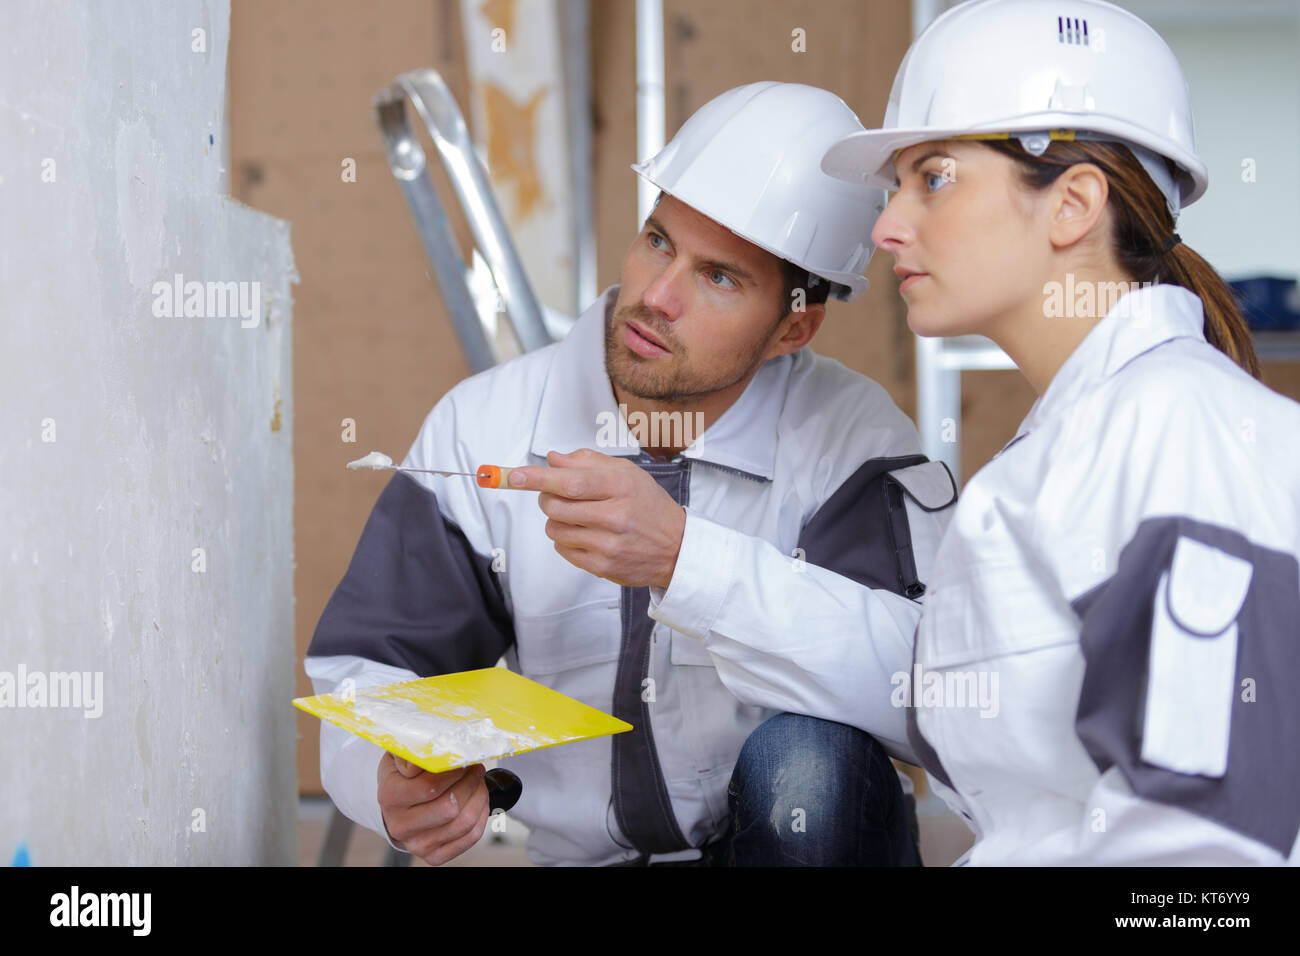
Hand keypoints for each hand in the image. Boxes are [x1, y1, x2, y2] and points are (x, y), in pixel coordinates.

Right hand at [377, 753, 489, 864]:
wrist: (397, 802)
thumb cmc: (403, 774)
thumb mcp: (402, 754)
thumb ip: (414, 751)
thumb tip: (425, 758)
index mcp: (390, 797)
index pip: (430, 786)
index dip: (455, 771)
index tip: (465, 759)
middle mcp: (400, 825)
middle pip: (450, 807)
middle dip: (471, 783)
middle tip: (476, 769)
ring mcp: (417, 844)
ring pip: (464, 822)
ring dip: (479, 797)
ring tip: (478, 783)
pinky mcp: (434, 856)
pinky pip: (470, 837)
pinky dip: (481, 816)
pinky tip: (478, 801)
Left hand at [507, 448, 686, 588]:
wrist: (676, 548)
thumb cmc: (650, 507)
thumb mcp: (627, 473)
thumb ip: (588, 462)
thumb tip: (554, 459)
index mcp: (619, 486)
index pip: (569, 481)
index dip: (537, 478)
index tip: (514, 476)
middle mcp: (614, 516)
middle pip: (555, 506)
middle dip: (547, 498)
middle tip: (558, 495)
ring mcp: (607, 544)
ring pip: (554, 529)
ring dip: (557, 521)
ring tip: (579, 517)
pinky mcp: (602, 566)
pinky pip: (563, 550)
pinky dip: (566, 540)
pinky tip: (586, 535)